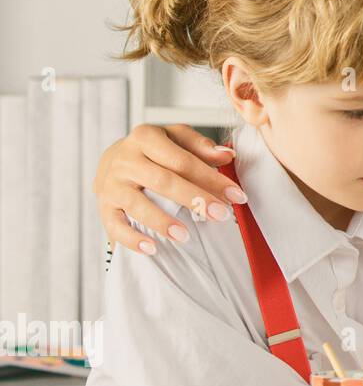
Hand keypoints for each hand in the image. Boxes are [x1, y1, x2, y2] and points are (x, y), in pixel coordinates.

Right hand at [94, 124, 246, 253]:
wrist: (112, 159)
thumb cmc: (154, 150)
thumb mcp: (176, 137)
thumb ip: (201, 146)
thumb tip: (227, 155)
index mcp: (145, 137)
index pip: (183, 160)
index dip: (211, 178)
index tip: (236, 195)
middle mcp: (125, 159)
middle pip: (163, 181)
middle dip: (195, 199)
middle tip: (221, 215)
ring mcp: (111, 184)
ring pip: (137, 204)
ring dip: (162, 222)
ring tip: (186, 236)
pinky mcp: (103, 206)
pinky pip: (115, 225)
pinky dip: (132, 239)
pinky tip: (152, 248)